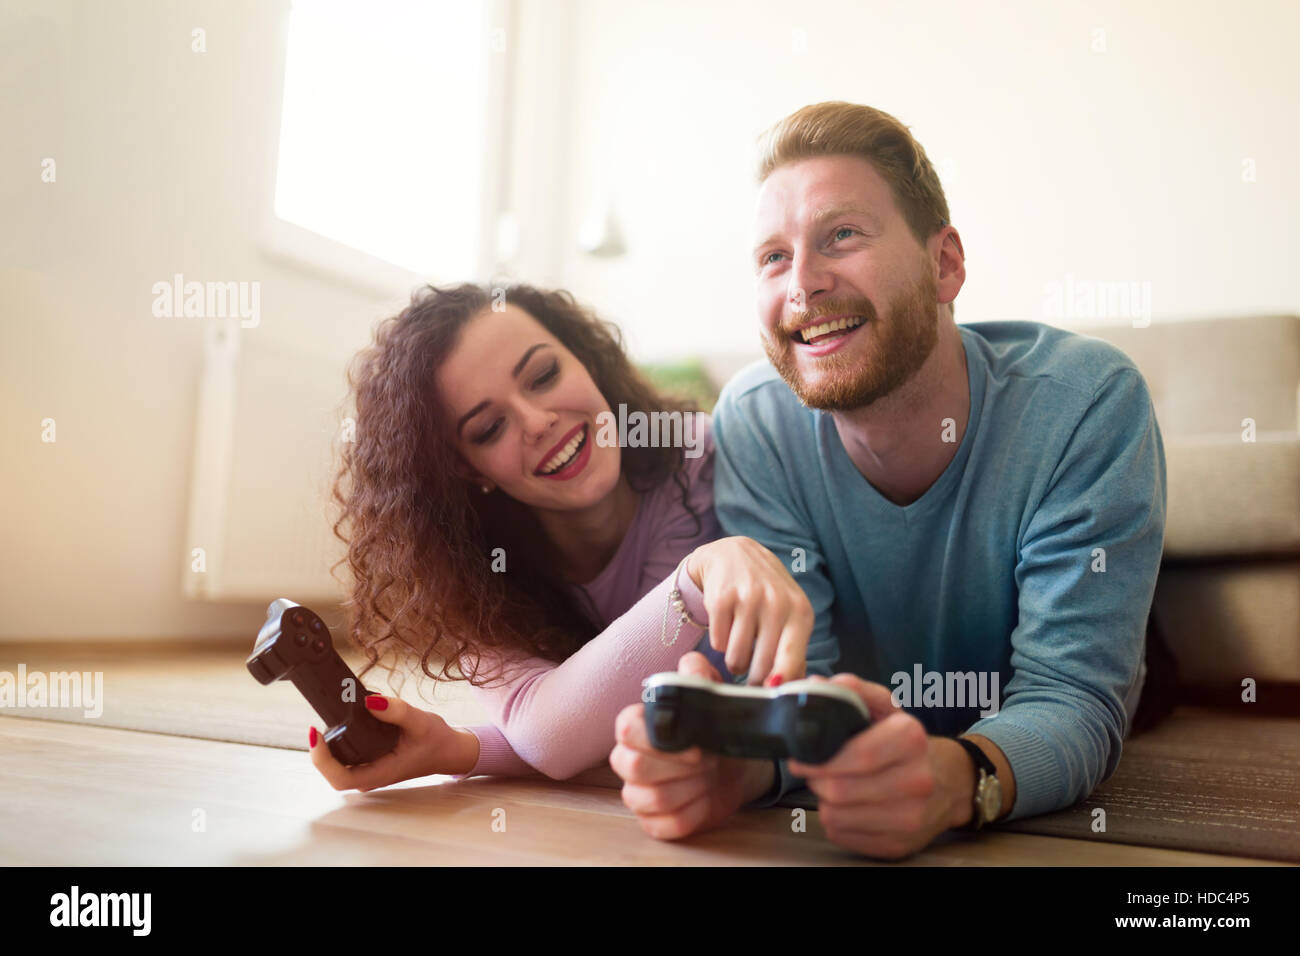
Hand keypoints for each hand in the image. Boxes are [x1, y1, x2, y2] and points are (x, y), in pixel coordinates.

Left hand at [309, 694, 478, 791]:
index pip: (340, 777)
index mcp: (381, 773)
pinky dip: (340, 741)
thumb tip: (369, 701)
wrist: (448, 751)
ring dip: (329, 745)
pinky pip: (347, 757)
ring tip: (328, 719)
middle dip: (322, 749)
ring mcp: (370, 771)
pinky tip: (342, 723)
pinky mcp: (370, 763)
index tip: (317, 734)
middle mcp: (371, 776)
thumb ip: (397, 711)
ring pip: (338, 765)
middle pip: (333, 771)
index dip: (322, 759)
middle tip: (319, 723)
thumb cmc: (437, 741)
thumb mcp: (421, 722)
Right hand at [610, 651, 776, 838]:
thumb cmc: (712, 727)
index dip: (659, 738)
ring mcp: (638, 794)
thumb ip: (698, 674)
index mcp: (635, 726)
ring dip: (690, 789)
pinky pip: (664, 826)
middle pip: (633, 766)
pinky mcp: (653, 822)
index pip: (625, 729)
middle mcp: (628, 760)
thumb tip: (690, 667)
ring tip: (708, 776)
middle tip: (707, 759)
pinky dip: (692, 814)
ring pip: (650, 798)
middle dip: (678, 765)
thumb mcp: (711, 694)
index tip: (694, 743)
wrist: (732, 765)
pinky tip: (704, 799)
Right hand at [684, 536, 811, 684]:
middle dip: (754, 680)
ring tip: (739, 646)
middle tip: (751, 676)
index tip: (771, 695)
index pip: (792, 662)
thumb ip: (793, 653)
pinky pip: (717, 643)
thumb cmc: (768, 595)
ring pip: (736, 658)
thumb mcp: (790, 617)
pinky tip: (727, 627)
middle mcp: (777, 603)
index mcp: (800, 612)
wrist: (736, 555)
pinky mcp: (721, 598)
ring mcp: (748, 599)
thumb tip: (784, 689)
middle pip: (762, 667)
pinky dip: (720, 642)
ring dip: (735, 661)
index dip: (780, 686)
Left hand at [787, 675, 960, 859]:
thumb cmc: (909, 744)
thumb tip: (815, 686)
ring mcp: (910, 817)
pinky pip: (844, 836)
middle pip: (839, 790)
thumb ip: (852, 691)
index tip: (799, 758)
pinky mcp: (900, 844)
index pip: (856, 756)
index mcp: (911, 739)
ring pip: (836, 816)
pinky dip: (836, 822)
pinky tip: (847, 807)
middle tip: (815, 771)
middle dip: (817, 780)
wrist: (951, 782)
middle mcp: (917, 780)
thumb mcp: (887, 708)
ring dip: (824, 802)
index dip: (819, 760)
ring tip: (834, 787)